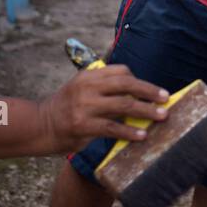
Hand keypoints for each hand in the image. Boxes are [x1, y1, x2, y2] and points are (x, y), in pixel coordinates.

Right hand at [39, 64, 169, 153]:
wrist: (40, 126)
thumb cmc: (66, 107)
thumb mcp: (81, 87)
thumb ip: (104, 84)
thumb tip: (135, 87)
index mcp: (89, 75)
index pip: (121, 71)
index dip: (138, 81)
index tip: (152, 91)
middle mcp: (88, 87)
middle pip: (126, 84)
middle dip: (149, 91)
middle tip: (166, 98)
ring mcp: (85, 106)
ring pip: (124, 106)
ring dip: (146, 111)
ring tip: (162, 116)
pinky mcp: (83, 126)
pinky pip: (113, 128)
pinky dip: (130, 131)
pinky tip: (142, 135)